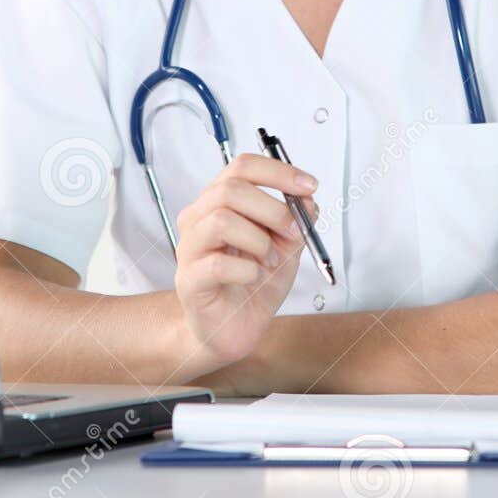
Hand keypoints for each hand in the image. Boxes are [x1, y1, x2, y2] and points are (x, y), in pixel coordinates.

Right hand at [173, 152, 318, 374]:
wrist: (232, 329)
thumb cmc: (252, 285)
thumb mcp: (285, 248)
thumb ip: (297, 222)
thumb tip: (309, 200)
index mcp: (219, 203)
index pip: (242, 167)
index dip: (278, 172)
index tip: (308, 185)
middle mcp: (198, 218)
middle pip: (230, 189)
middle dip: (273, 209)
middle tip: (292, 232)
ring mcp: (189, 248)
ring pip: (222, 221)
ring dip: (259, 241)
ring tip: (269, 260)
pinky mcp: (189, 280)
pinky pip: (217, 264)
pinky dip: (247, 270)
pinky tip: (253, 277)